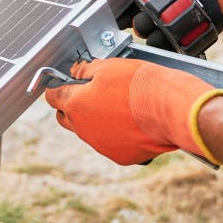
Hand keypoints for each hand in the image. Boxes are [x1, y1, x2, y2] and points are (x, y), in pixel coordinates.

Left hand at [44, 58, 222, 164]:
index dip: (57, 86)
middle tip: (88, 92)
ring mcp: (100, 145)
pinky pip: (109, 143)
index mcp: (76, 104)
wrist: (170, 109)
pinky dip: (114, 133)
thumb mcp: (108, 66)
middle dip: (71, 105)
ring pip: (88, 131)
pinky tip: (128, 120)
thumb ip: (86, 70)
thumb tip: (77, 72)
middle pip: (66, 117)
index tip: (64, 82)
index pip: (53, 96)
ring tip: (116, 104)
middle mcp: (83, 128)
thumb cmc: (140, 84)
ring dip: (94, 119)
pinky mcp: (119, 156)